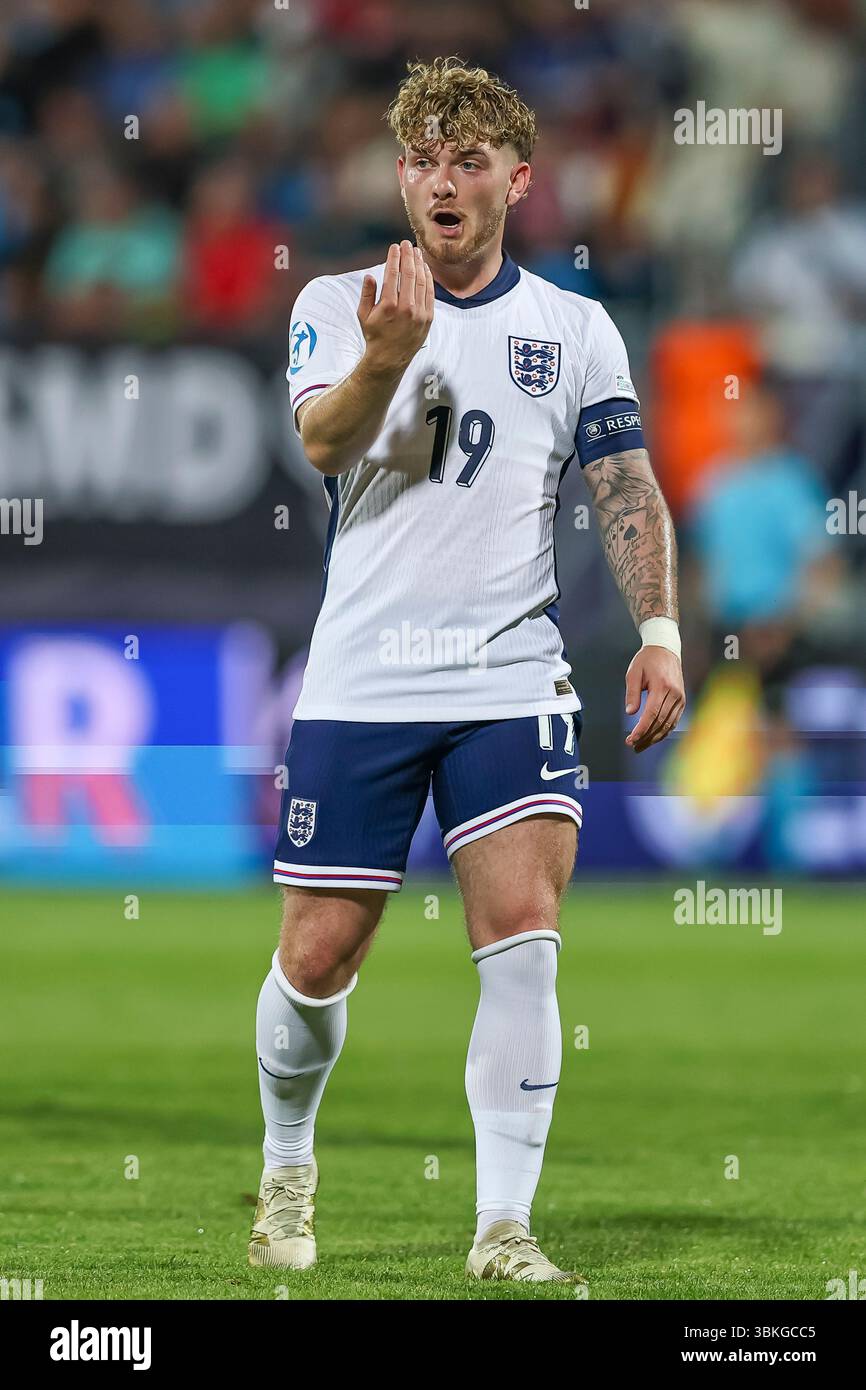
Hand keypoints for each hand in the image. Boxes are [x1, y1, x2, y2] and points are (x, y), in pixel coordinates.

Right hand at [357, 240, 433, 376]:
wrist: (390, 359)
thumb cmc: (374, 335)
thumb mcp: (363, 316)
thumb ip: (366, 294)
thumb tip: (370, 275)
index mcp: (388, 306)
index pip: (393, 274)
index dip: (394, 257)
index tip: (395, 247)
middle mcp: (406, 308)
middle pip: (410, 274)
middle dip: (408, 255)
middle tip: (407, 244)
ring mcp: (419, 313)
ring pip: (422, 281)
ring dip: (420, 264)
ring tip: (416, 252)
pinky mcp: (428, 318)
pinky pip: (430, 293)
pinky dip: (428, 278)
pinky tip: (424, 268)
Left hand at [624, 645, 685, 751]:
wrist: (665, 649)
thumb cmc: (647, 660)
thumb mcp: (634, 672)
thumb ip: (632, 693)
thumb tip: (630, 712)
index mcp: (662, 686)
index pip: (652, 714)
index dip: (641, 729)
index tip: (631, 739)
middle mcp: (674, 693)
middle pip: (660, 722)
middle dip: (646, 737)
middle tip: (633, 745)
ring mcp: (680, 697)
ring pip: (669, 724)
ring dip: (655, 737)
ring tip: (641, 745)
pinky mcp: (682, 700)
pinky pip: (674, 720)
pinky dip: (664, 731)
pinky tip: (654, 737)